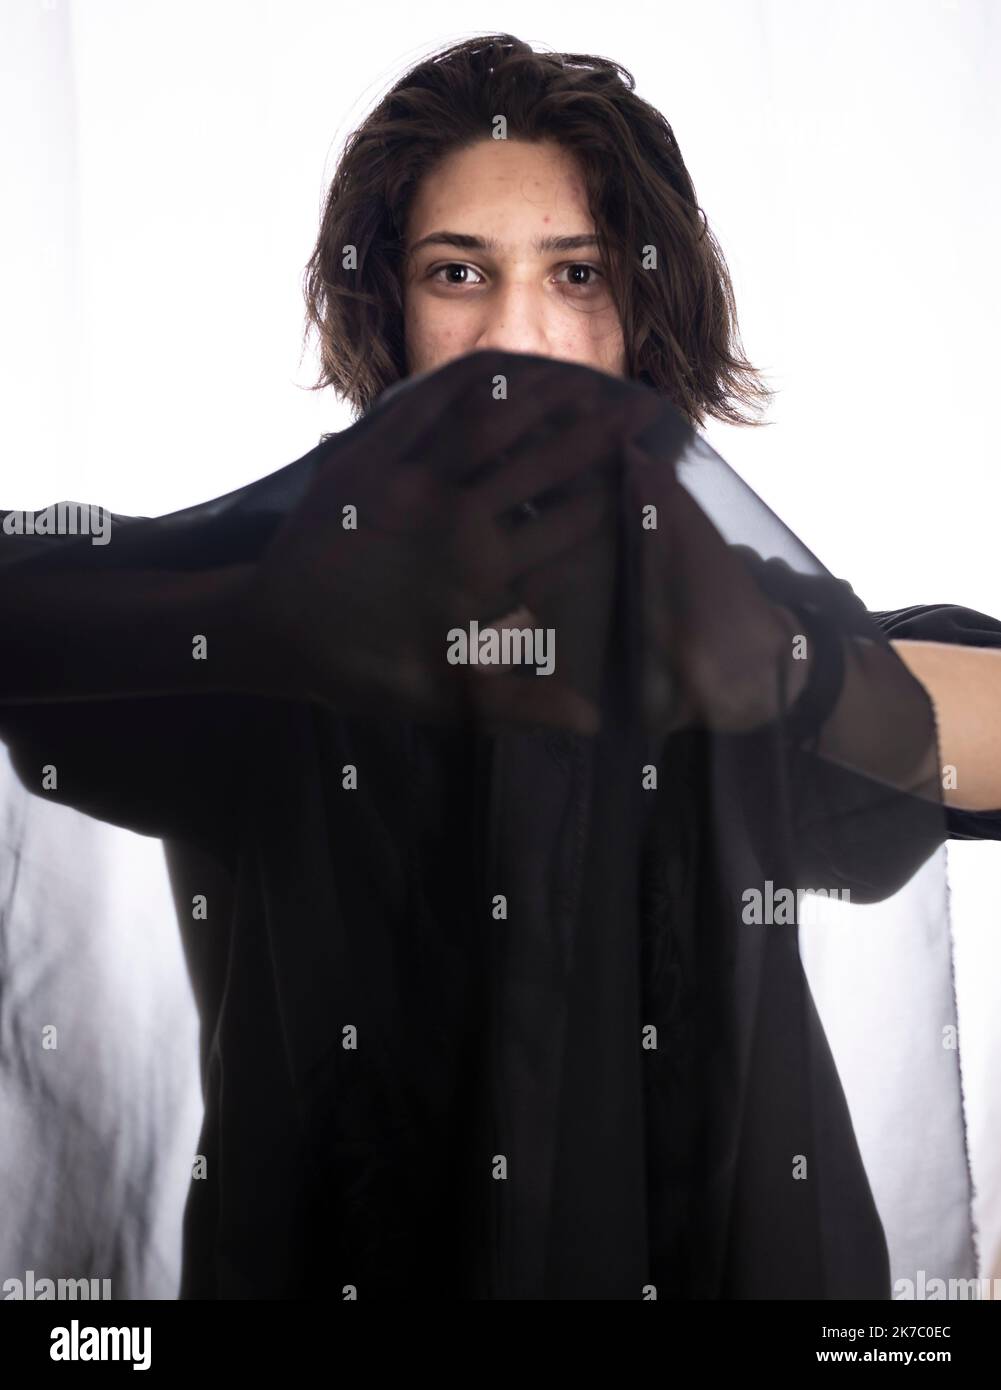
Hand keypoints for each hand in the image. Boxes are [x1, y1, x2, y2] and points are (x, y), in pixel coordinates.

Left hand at [241, 350, 659, 731]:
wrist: (269, 631)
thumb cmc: (361, 670)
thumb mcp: (443, 699)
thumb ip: (522, 703)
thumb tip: (595, 719)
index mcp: (477, 574)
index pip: (568, 522)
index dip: (616, 492)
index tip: (652, 467)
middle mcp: (450, 517)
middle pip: (541, 459)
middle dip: (597, 430)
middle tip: (640, 404)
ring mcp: (407, 479)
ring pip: (489, 420)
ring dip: (543, 393)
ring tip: (585, 376)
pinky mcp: (369, 457)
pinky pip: (426, 406)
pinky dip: (469, 381)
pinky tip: (502, 365)